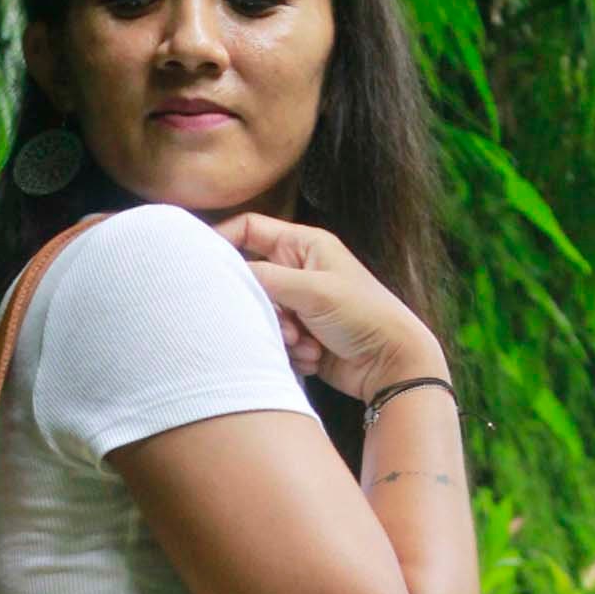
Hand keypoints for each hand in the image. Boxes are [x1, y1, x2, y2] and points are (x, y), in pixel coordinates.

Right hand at [211, 212, 445, 408]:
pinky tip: (316, 356)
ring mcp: (300, 305)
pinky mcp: (302, 336)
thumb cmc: (363, 315)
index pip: (249, 229)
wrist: (393, 364)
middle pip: (252, 281)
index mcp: (305, 245)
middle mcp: (300, 271)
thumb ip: (265, 277)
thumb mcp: (313, 290)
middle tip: (284, 322)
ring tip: (307, 343)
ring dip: (280, 335)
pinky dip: (292, 353)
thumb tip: (223, 271)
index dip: (222, 241)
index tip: (201, 263)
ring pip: (262, 316)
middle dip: (263, 307)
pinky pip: (276, 341)